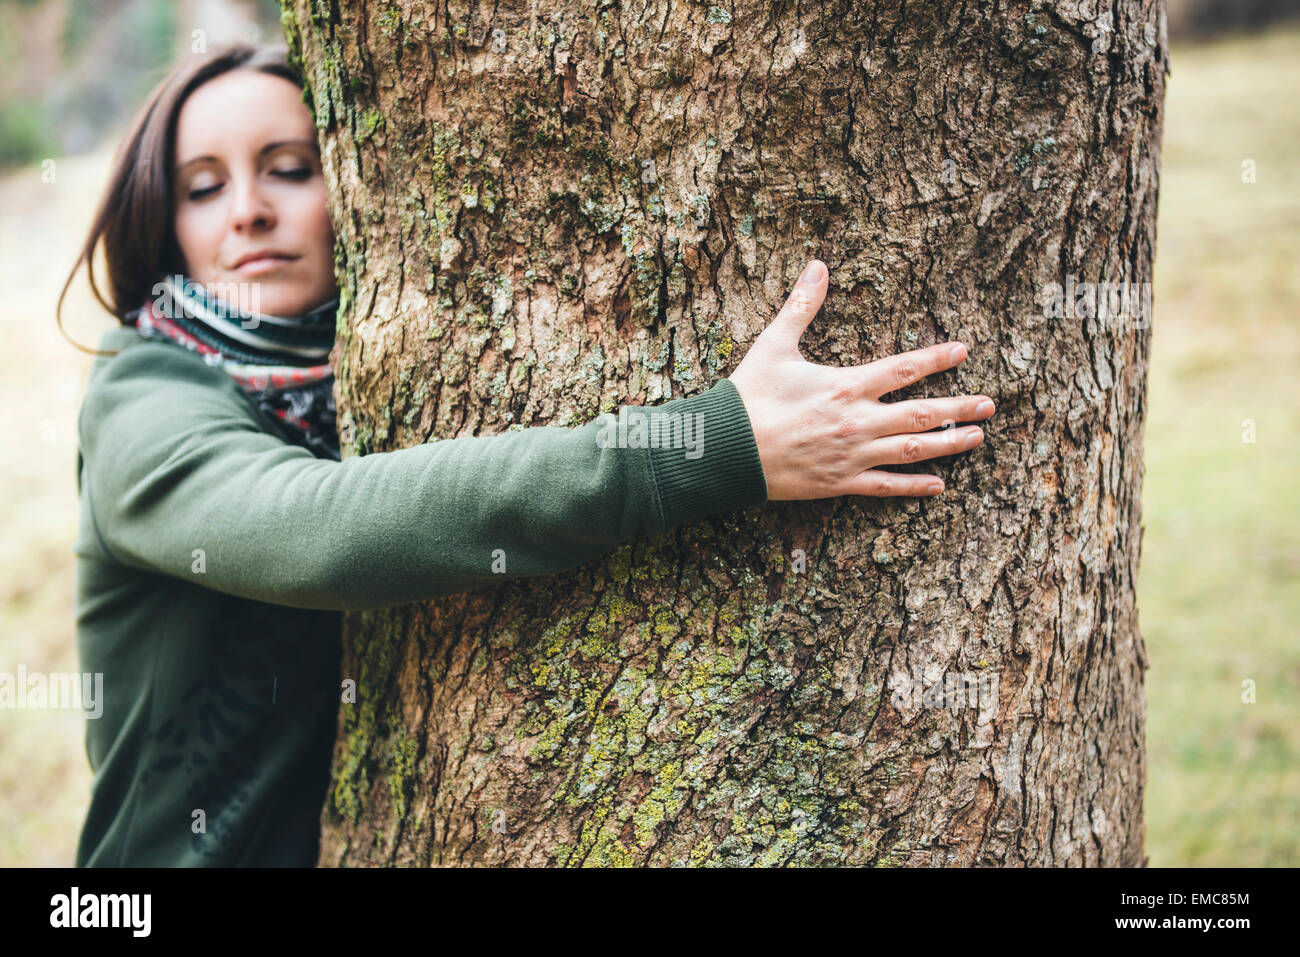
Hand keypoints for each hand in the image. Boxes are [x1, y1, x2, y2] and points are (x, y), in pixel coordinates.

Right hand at [728, 259, 995, 501]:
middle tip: (989, 405)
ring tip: (976, 438)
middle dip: (958, 408)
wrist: (726, 449)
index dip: (936, 359)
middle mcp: (858, 421)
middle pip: (920, 414)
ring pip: (912, 450)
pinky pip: (886, 486)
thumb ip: (801, 306)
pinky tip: (938, 485)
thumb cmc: (749, 397)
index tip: (963, 352)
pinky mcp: (840, 482)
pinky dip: (913, 486)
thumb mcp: (774, 345)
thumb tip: (818, 266)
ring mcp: (853, 455)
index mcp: (846, 385)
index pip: (903, 369)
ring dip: (948, 444)